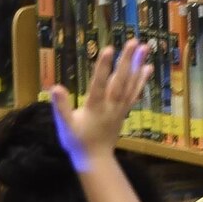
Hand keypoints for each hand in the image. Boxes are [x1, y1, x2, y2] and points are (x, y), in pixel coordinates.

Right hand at [49, 40, 153, 170]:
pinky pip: (134, 93)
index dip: (103, 67)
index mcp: (94, 108)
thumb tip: (54, 87)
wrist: (95, 159)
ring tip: (144, 48)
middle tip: (133, 42)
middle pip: (120, 81)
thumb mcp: (65, 126)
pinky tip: (147, 67)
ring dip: (138, 66)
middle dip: (126, 61)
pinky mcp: (124, 110)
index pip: (99, 85)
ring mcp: (120, 108)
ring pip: (130, 85)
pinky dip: (141, 80)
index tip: (109, 50)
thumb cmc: (77, 142)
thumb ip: (61, 107)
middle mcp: (110, 106)